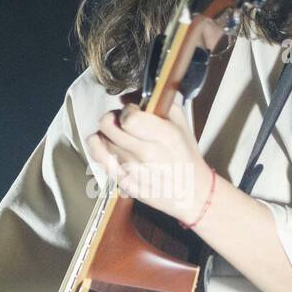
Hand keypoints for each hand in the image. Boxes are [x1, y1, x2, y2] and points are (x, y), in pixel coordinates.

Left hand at [86, 99, 213, 224]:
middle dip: (112, 118)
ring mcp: (134, 172)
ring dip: (106, 135)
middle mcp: (147, 155)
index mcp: (165, 137)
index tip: (133, 112)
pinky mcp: (125, 185)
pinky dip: (100, 150)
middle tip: (120, 121)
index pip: (129, 118)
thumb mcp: (180, 122)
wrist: (192, 192)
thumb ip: (156, 104)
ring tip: (119, 136)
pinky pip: (99, 161)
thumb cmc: (185, 155)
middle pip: (108, 127)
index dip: (127, 111)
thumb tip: (125, 98)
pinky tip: (107, 146)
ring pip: (101, 142)